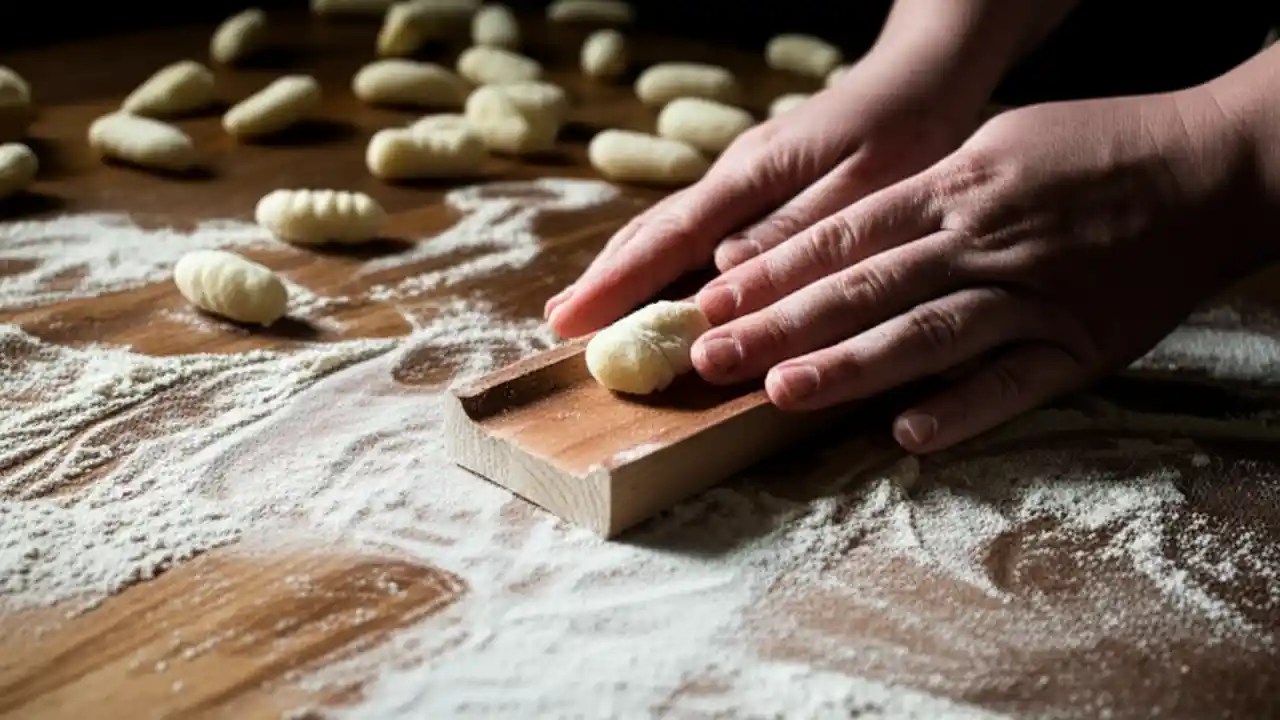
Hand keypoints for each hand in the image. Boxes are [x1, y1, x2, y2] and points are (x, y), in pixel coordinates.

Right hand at [545, 55, 978, 337]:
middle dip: (604, 277)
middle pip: (653, 230)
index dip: (619, 282)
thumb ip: (800, 228)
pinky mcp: (759, 185)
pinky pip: (695, 227)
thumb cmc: (909, 127)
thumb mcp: (869, 183)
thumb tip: (724, 271)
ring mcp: (743, 178)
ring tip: (586, 307)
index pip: (671, 236)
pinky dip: (661, 258)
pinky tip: (654, 282)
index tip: (572, 318)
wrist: (924, 74)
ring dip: (624, 268)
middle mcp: (736, 174)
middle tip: (558, 323)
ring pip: (669, 227)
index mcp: (755, 175)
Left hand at [691, 87, 1265, 452]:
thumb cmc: (1090, 151)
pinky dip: (963, 409)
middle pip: (864, 288)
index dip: (773, 272)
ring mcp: (1032, 296)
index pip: (843, 236)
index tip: (712, 302)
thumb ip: (915, 194)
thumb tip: (829, 235)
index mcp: (955, 188)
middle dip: (780, 325)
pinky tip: (909, 437)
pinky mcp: (1081, 346)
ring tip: (782, 394)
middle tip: (711, 359)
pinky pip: (1015, 384)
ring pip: (926, 335)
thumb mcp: (993, 145)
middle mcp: (982, 241)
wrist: (1209, 168)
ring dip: (850, 367)